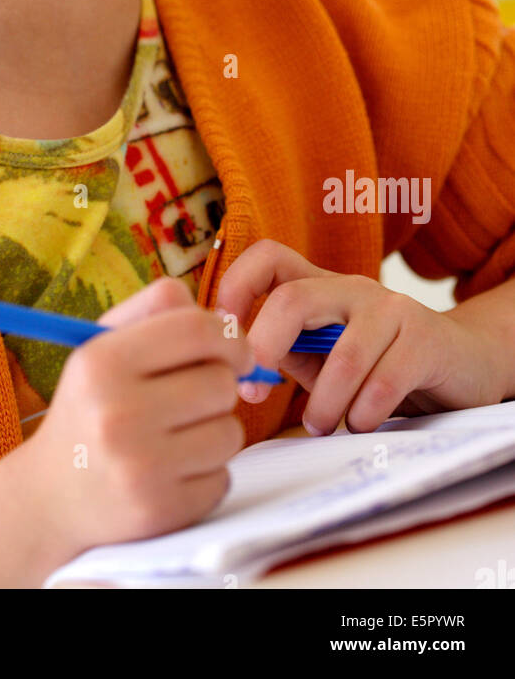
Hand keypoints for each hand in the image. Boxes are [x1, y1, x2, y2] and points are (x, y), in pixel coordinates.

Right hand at [23, 276, 255, 557]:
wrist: (51, 495)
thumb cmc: (91, 407)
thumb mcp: (103, 346)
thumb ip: (159, 312)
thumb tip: (227, 324)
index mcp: (101, 363)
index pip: (195, 328)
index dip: (229, 337)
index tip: (234, 352)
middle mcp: (117, 414)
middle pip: (221, 382)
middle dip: (218, 386)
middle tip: (190, 399)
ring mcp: (140, 468)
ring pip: (230, 432)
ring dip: (215, 431)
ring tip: (178, 436)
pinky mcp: (162, 511)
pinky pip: (223, 478)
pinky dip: (207, 474)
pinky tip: (173, 471)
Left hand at [214, 239, 505, 434]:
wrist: (460, 364)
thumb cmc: (376, 363)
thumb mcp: (321, 353)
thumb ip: (282, 351)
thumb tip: (230, 368)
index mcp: (319, 286)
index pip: (268, 257)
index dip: (236, 286)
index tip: (224, 337)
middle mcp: (352, 288)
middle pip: (294, 299)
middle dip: (266, 347)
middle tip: (253, 392)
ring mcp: (391, 310)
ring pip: (343, 356)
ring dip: (322, 402)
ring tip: (317, 426)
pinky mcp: (424, 341)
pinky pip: (383, 382)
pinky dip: (362, 413)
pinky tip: (359, 424)